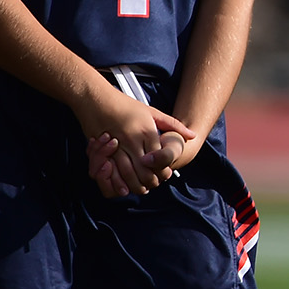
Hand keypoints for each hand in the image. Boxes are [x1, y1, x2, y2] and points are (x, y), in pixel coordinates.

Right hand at [74, 88, 196, 196]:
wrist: (96, 99)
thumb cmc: (125, 104)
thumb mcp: (152, 112)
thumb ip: (173, 125)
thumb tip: (192, 135)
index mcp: (146, 130)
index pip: (160, 156)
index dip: (163, 169)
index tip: (166, 176)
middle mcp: (132, 139)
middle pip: (145, 167)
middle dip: (151, 180)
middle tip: (154, 185)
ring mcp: (116, 145)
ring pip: (128, 171)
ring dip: (135, 184)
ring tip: (142, 189)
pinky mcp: (102, 149)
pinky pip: (111, 170)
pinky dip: (117, 181)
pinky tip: (124, 186)